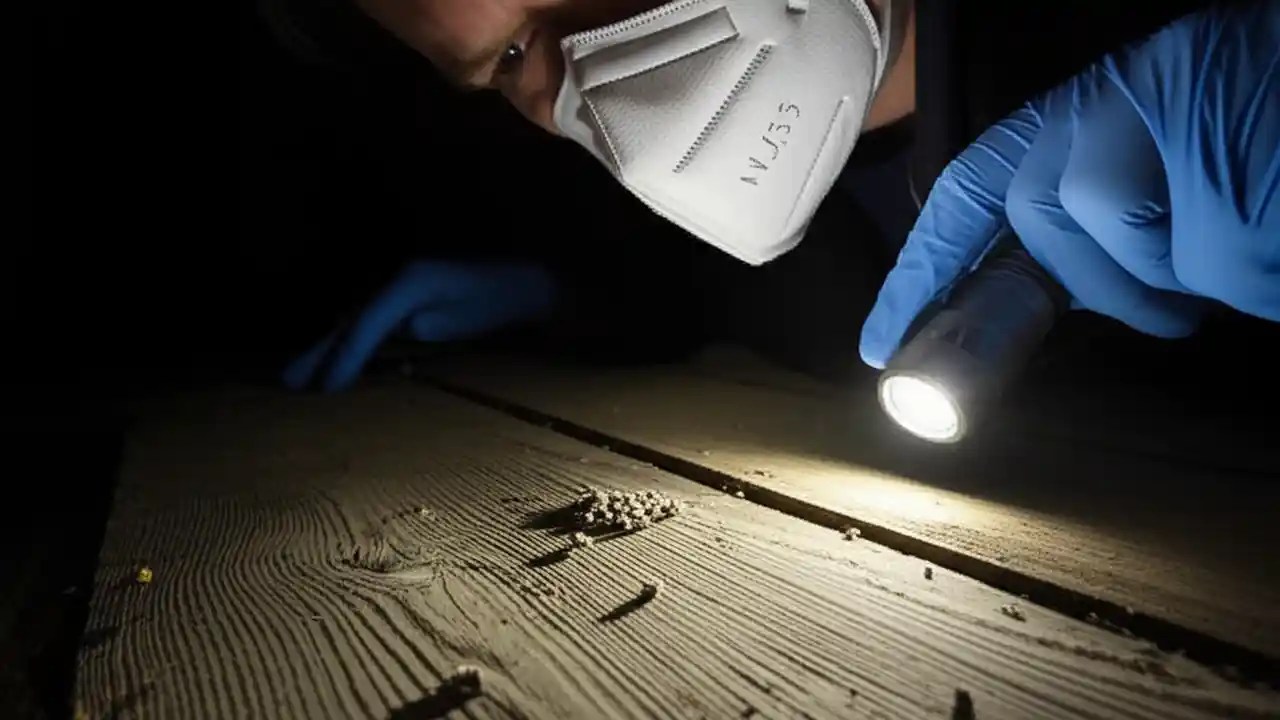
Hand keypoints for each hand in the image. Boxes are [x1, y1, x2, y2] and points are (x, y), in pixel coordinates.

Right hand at [283, 260, 554, 391]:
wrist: (523, 282)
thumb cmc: (498, 301)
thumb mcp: (468, 316)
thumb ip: (431, 323)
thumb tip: (403, 329)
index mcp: (408, 282)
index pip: (365, 323)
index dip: (344, 356)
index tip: (325, 388)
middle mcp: (395, 280)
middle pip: (349, 321)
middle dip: (319, 352)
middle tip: (287, 383)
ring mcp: (398, 288)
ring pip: (353, 322)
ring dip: (326, 349)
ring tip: (295, 377)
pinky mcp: (404, 300)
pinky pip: (366, 323)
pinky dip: (347, 342)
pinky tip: (330, 360)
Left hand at [860, 1, 1278, 368]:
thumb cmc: (1266, 132)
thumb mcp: (1174, 157)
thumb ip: (1109, 211)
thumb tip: (1056, 288)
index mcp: (1096, 100)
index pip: (973, 183)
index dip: (925, 267)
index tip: (886, 346)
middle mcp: (1126, 88)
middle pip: (1045, 207)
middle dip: (1105, 280)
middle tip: (1169, 310)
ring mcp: (1185, 105)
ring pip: (1143, 242)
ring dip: (1202, 275)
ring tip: (1260, 242)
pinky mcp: (1242, 148)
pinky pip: (1227, 258)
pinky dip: (1259, 277)